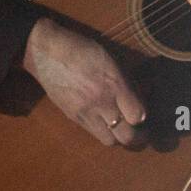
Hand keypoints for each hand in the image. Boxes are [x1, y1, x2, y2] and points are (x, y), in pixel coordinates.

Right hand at [20, 17, 146, 145]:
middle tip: (141, 132)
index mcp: (114, 84)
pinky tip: (104, 122)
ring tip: (121, 129)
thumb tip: (144, 94)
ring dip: (119, 137)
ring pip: (110, 141)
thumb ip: (128, 80)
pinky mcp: (73, 117)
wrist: (46, 53)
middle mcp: (101, 102)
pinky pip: (93, 133)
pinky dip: (103, 132)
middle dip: (138, 138)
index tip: (144, 113)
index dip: (144, 117)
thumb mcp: (111, 59)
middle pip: (127, 136)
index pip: (138, 116)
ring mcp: (85, 112)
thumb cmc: (82, 49)